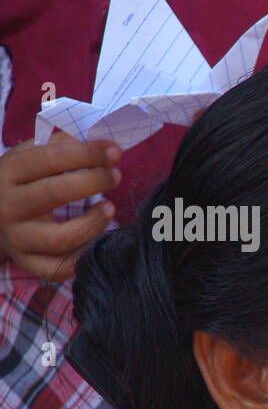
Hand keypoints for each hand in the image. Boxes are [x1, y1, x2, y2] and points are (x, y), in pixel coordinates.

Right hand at [0, 132, 120, 280]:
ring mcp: (18, 238)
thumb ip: (58, 145)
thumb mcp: (30, 157)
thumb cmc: (24, 182)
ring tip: (110, 207)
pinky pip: (59, 269)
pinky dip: (83, 258)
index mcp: (7, 173)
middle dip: (92, 181)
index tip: (114, 150)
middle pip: (53, 194)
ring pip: (59, 238)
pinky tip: (98, 242)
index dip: (85, 153)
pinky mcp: (29, 264)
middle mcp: (8, 206)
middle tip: (116, 174)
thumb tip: (93, 140)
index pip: (48, 159)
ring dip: (92, 223)